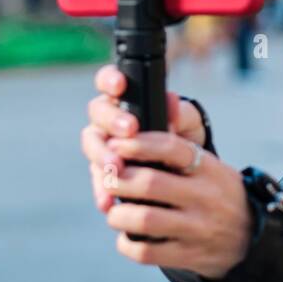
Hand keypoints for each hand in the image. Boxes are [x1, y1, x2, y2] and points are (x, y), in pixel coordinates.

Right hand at [80, 64, 206, 214]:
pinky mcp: (103, 173)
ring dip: (101, 156)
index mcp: (126, 99)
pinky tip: (107, 202)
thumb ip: (182, 113)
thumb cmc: (184, 137)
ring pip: (92, 146)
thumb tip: (172, 103)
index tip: (120, 85)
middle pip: (97, 114)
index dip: (110, 79)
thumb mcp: (190, 124)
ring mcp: (102, 147)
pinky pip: (97, 180)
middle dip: (111, 121)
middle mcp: (109, 121)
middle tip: (129, 130)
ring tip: (116, 168)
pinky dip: (101, 191)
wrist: (187, 174)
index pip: (110, 80)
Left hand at [101, 130, 251, 278]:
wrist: (254, 237)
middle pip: (149, 183)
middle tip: (107, 179)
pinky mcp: (190, 255)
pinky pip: (146, 252)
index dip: (138, 144)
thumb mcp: (212, 168)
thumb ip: (179, 154)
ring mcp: (198, 228)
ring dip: (118, 214)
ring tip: (115, 212)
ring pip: (143, 219)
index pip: (171, 148)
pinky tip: (127, 237)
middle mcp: (205, 197)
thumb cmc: (218, 195)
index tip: (116, 144)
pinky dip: (127, 244)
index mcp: (210, 170)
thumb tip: (131, 136)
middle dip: (117, 180)